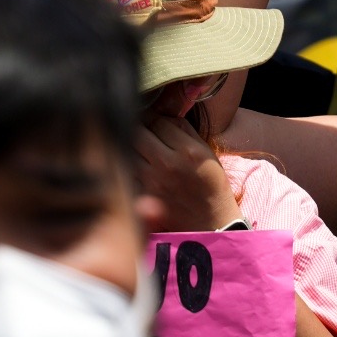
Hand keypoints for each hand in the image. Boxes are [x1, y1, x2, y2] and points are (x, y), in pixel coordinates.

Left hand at [135, 114, 240, 231]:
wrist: (208, 221)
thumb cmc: (210, 183)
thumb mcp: (205, 152)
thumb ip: (185, 130)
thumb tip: (165, 115)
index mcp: (187, 150)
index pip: (158, 121)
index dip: (154, 116)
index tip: (152, 118)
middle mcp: (167, 164)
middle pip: (139, 133)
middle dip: (139, 127)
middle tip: (140, 128)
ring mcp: (152, 181)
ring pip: (128, 151)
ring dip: (130, 145)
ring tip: (135, 144)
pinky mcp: (143, 196)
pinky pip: (127, 172)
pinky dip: (127, 164)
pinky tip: (134, 163)